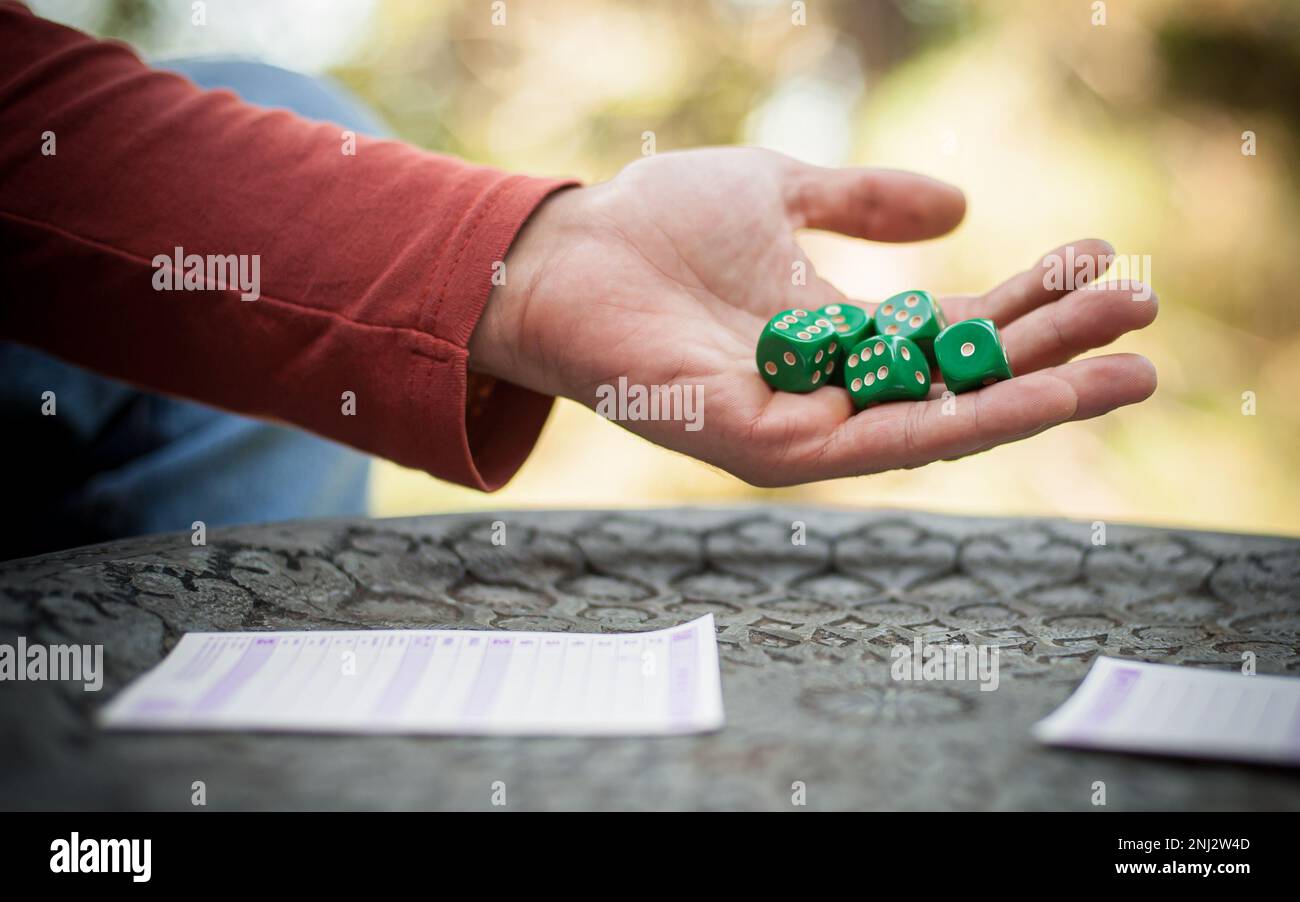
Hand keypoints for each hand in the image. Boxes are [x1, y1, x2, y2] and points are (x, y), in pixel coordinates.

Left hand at [469, 147, 1156, 486]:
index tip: (1100, 260)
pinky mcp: (768, 448)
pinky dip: (963, 417)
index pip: (955, 332)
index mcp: (840, 339)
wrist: (563, 253)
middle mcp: (831, 395)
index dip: (1029, 302)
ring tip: (1123, 367)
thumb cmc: (656, 226)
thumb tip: (957, 207)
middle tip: (1145, 319)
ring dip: (1034, 394)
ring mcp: (802, 430)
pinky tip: (1034, 390)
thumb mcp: (780, 194)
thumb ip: (861, 205)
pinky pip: (881, 440)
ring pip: (939, 423)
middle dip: (1056, 353)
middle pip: (963, 382)